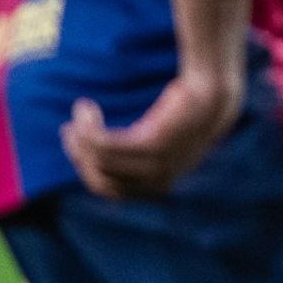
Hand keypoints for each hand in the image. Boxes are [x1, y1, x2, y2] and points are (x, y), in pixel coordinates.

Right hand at [62, 75, 240, 199]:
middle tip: (69, 129)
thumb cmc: (184, 111)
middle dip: (79, 156)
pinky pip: (105, 144)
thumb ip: (136, 152)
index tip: (77, 144)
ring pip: (100, 160)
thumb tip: (98, 152)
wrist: (212, 91)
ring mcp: (157, 165)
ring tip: (80, 113)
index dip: (87, 169)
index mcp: (159, 184)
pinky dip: (88, 128)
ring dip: (80, 138)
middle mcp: (159, 180)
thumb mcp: (159, 137)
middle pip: (101, 180)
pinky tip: (86, 108)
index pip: (111, 190)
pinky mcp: (153, 144)